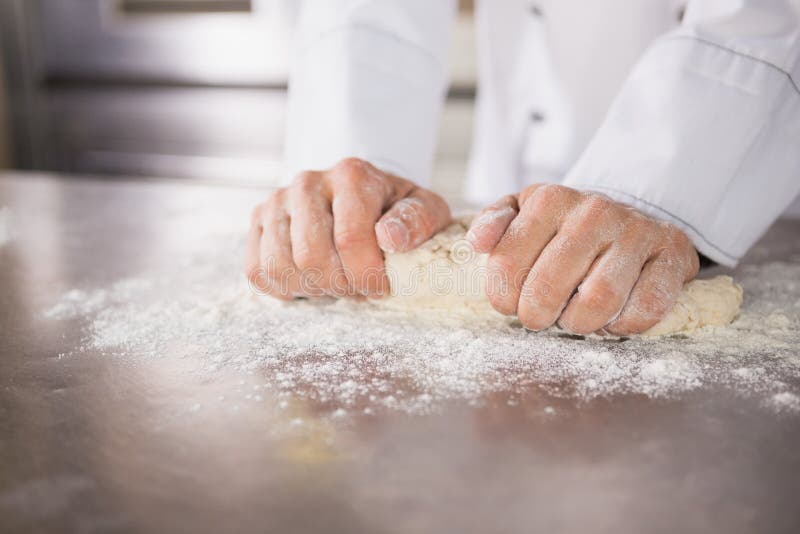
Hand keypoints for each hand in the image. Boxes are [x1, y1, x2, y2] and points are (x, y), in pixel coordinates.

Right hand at [245, 158, 450, 299]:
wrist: (365, 195)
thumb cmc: (395, 209)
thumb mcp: (423, 210)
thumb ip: (416, 221)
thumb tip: (389, 238)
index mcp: (351, 175)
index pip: (350, 240)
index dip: (367, 276)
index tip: (382, 286)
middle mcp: (308, 182)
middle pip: (311, 257)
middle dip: (340, 286)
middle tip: (359, 287)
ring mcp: (277, 200)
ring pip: (280, 266)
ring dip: (312, 288)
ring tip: (336, 282)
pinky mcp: (258, 219)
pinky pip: (257, 270)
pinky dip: (284, 288)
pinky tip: (311, 281)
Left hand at [467, 184, 698, 334]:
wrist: (633, 217)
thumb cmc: (567, 227)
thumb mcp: (524, 214)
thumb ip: (494, 224)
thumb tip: (477, 243)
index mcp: (549, 200)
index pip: (507, 266)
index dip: (503, 299)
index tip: (511, 303)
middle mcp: (594, 211)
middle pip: (547, 289)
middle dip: (537, 316)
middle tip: (541, 316)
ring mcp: (636, 232)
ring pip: (598, 302)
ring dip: (580, 324)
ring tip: (575, 317)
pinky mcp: (673, 255)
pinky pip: (644, 309)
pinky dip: (623, 326)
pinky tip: (612, 316)